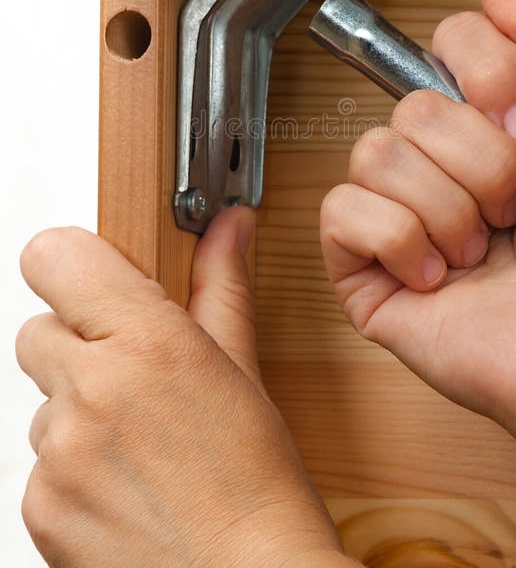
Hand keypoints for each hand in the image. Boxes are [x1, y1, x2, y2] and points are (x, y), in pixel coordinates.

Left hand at [16, 208, 349, 566]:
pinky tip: (124, 485)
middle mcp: (91, 391)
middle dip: (78, 343)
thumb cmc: (257, 488)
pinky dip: (70, 468)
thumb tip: (228, 228)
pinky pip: (37, 464)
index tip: (97, 280)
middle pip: (39, 328)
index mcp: (147, 342)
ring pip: (41, 401)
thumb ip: (221, 286)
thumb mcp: (243, 372)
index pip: (54, 256)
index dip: (74, 263)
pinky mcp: (38, 508)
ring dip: (77, 410)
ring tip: (139, 444)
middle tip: (134, 376)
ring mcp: (57, 454)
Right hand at [320, 0, 515, 512]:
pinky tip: (437, 275)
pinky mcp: (362, 268)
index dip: (491, 84)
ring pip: (377, 154)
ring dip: (448, 209)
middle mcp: (435, 161)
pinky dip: (402, 242)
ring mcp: (394, 214)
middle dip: (481, 164)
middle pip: (412, 106)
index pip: (444, 44)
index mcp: (483, 121)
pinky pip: (343, 212)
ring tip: (479, 250)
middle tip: (512, 208)